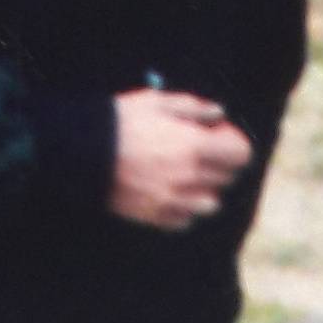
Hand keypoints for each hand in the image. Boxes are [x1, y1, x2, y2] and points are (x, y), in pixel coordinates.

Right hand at [110, 89, 253, 229]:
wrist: (81, 153)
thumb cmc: (119, 122)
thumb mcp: (157, 102)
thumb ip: (193, 108)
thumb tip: (218, 114)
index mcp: (194, 146)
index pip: (240, 154)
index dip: (232, 142)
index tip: (217, 135)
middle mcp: (190, 177)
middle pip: (227, 178)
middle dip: (219, 163)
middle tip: (198, 150)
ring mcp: (173, 200)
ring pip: (211, 204)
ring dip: (205, 189)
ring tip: (185, 176)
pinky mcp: (155, 216)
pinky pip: (185, 220)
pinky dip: (184, 209)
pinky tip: (170, 193)